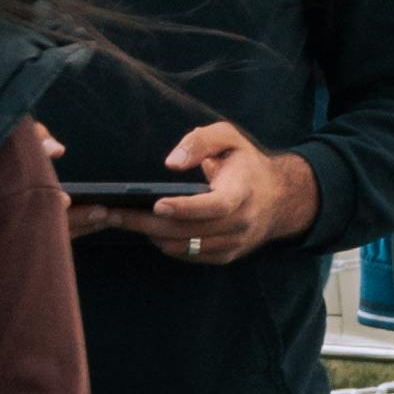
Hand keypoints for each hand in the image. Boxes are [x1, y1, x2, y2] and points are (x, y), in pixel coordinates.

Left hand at [125, 125, 321, 264]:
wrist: (280, 199)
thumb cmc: (246, 164)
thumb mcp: (230, 137)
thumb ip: (201, 141)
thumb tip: (171, 163)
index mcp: (243, 192)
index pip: (215, 206)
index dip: (186, 208)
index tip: (158, 203)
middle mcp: (241, 223)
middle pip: (191, 231)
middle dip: (148, 222)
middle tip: (113, 213)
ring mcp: (234, 244)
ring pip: (186, 247)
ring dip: (151, 235)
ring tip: (121, 220)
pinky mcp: (226, 255)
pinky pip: (190, 255)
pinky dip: (166, 244)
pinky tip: (145, 229)